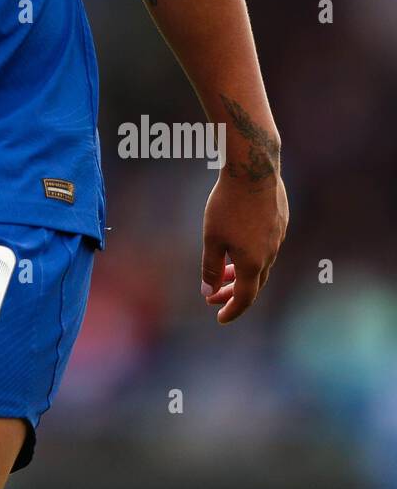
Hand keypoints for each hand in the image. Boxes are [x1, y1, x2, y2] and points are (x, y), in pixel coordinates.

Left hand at [201, 171, 287, 323]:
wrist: (253, 170)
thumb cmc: (227, 205)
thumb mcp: (212, 237)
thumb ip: (210, 267)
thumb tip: (208, 292)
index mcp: (254, 263)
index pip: (244, 297)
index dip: (232, 310)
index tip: (219, 317)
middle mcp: (270, 254)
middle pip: (254, 283)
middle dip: (232, 293)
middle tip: (212, 297)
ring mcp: (278, 237)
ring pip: (261, 264)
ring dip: (241, 272)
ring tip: (222, 271)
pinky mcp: (281, 221)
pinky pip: (267, 246)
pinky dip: (251, 254)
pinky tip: (239, 245)